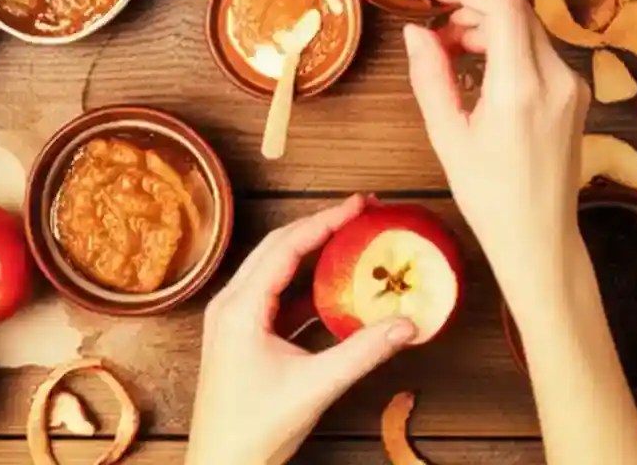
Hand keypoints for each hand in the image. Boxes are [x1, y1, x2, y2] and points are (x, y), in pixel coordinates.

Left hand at [186, 195, 415, 464]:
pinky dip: (305, 285)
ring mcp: (233, 320)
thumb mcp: (316, 387)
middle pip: (278, 247)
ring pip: (274, 269)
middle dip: (320, 225)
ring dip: (312, 252)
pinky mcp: (241, 337)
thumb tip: (406, 324)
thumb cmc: (253, 431)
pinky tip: (334, 286)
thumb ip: (363, 352)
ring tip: (351, 239)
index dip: (325, 220)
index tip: (360, 205)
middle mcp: (230, 305)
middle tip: (361, 212)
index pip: (286, 246)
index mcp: (239, 308)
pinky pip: (275, 296)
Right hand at [402, 0, 589, 266]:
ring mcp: (572, 86)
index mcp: (521, 89)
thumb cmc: (490, 197)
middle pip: (517, 12)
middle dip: (472, 9)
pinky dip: (508, 47)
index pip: (502, 8)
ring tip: (453, 53)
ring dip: (489, 28)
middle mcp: (556, 80)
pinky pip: (540, 52)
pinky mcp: (576, 95)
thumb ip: (430, 77)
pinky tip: (482, 70)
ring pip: (529, 29)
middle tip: (437, 32)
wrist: (540, 238)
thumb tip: (414, 32)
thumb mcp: (448, 137)